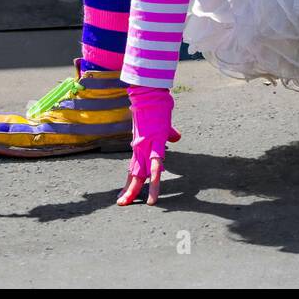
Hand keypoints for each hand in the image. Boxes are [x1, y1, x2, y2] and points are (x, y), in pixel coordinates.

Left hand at [116, 85, 180, 205]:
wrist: (149, 94)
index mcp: (140, 147)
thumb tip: (176, 138)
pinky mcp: (155, 140)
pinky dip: (156, 171)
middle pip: (135, 174)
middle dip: (130, 190)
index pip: (134, 169)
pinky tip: (157, 180)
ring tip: (150, 202)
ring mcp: (146, 145)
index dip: (130, 182)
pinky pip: (156, 159)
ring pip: (145, 171)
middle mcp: (140, 148)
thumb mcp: (161, 125)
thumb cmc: (156, 107)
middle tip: (122, 203)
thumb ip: (169, 133)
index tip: (124, 195)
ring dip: (147, 187)